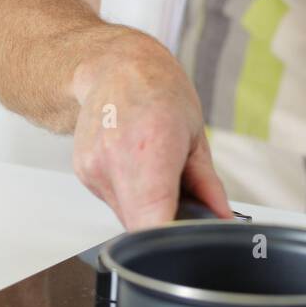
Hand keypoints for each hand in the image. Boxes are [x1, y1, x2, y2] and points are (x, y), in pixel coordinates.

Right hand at [70, 38, 232, 228]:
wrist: (114, 66)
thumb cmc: (158, 89)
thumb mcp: (196, 134)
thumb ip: (209, 186)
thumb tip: (222, 220)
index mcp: (150, 148)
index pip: (152, 222)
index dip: (171, 240)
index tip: (188, 240)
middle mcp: (115, 160)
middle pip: (141, 226)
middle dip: (165, 223)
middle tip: (182, 198)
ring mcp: (94, 169)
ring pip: (127, 217)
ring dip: (147, 206)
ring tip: (156, 169)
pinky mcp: (83, 174)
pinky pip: (114, 201)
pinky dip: (131, 194)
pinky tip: (136, 165)